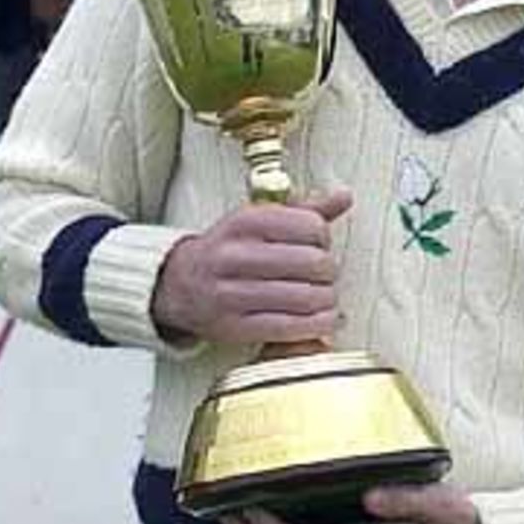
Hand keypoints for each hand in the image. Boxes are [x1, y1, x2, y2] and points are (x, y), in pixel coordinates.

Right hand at [151, 188, 351, 344]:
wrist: (178, 284)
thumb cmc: (230, 249)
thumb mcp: (260, 220)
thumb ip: (305, 209)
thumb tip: (345, 195)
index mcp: (245, 222)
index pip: (311, 226)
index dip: (325, 238)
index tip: (318, 245)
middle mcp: (235, 255)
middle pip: (314, 263)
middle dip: (329, 271)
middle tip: (324, 275)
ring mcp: (232, 293)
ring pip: (306, 298)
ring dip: (327, 300)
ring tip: (325, 298)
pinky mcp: (235, 327)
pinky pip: (291, 328)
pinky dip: (319, 325)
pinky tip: (325, 319)